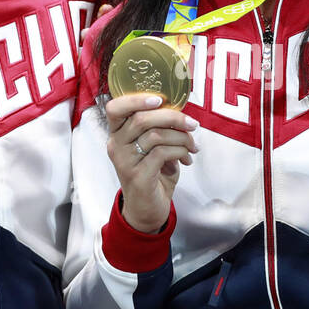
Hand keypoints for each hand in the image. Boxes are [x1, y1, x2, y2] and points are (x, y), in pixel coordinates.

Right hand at [105, 93, 198, 232]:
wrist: (148, 209)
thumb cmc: (152, 174)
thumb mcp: (154, 148)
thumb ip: (160, 129)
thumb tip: (181, 115)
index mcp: (117, 134)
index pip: (115, 108)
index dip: (136, 99)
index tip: (160, 99)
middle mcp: (116, 146)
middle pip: (141, 118)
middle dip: (173, 117)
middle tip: (192, 124)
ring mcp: (125, 161)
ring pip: (156, 135)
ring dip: (181, 137)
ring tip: (192, 146)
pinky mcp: (137, 176)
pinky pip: (162, 153)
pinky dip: (180, 151)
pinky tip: (186, 158)